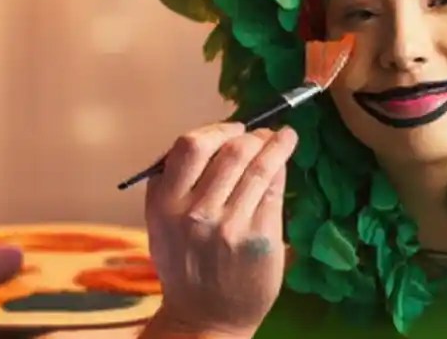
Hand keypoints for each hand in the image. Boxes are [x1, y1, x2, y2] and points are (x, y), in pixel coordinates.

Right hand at [141, 122, 296, 338]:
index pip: (189, 146)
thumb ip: (176, 184)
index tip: (231, 128)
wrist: (205, 319)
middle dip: (248, 134)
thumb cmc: (185, 265)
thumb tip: (215, 139)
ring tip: (282, 137)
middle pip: (228, 151)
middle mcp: (193, 212)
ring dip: (273, 144)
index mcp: (163, 203)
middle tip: (259, 133)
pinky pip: (272, 189)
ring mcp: (228, 225)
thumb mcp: (162, 223)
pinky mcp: (259, 239)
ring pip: (256, 165)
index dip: (215, 129)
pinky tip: (285, 154)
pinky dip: (281, 165)